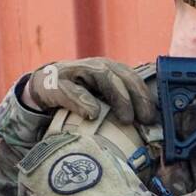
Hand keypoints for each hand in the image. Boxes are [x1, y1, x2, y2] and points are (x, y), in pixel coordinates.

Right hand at [24, 58, 156, 125]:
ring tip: (126, 119)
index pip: (133, 78)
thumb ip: (120, 108)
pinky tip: (93, 114)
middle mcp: (95, 66)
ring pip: (102, 76)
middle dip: (136, 97)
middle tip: (143, 119)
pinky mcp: (55, 82)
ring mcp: (75, 71)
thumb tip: (146, 129)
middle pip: (121, 75)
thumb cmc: (78, 96)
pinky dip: (84, 101)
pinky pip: (71, 90)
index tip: (153, 117)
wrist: (42, 88)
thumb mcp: (100, 100)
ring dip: (118, 97)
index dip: (145, 96)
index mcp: (109, 70)